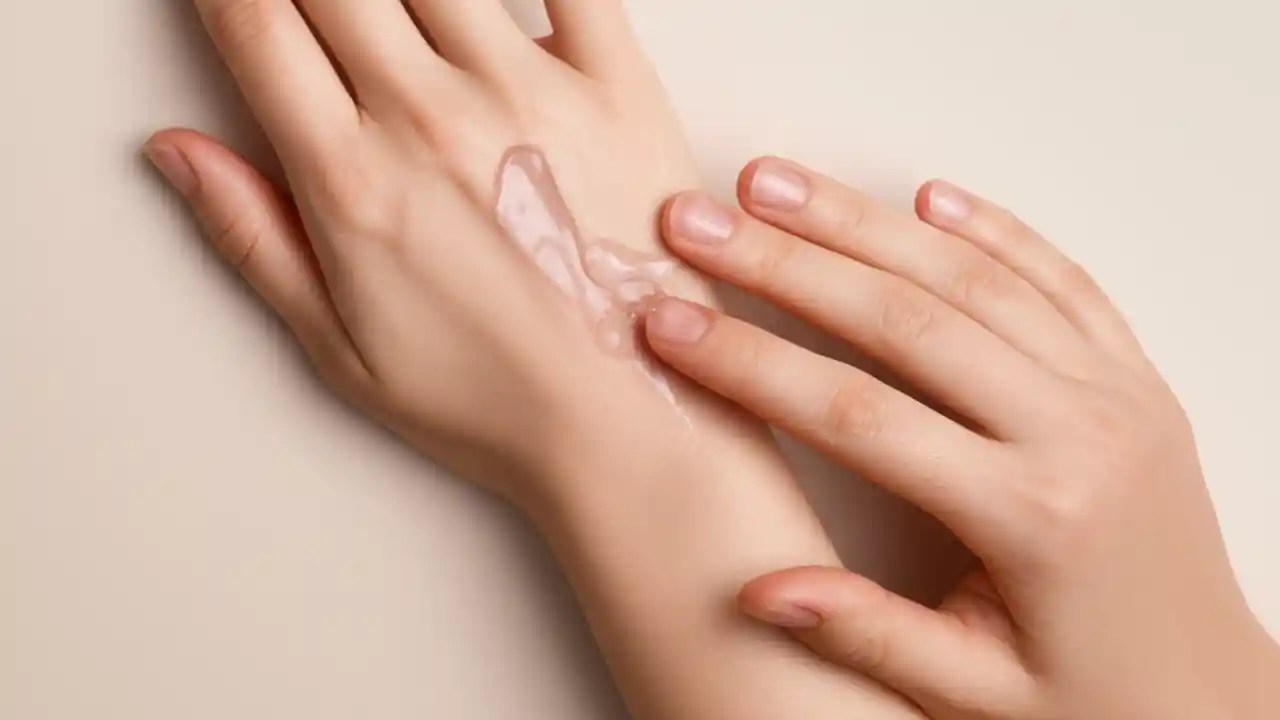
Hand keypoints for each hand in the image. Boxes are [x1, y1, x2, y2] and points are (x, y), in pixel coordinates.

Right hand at [145, 0, 709, 505]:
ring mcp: (533, 95)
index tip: (239, 5)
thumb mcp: (341, 348)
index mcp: (355, 182)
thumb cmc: (497, 402)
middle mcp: (435, 120)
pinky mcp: (619, 90)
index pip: (254, 21)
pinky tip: (490, 8)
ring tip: (398, 22)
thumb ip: (252, 237)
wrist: (632, 427)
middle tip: (320, 19)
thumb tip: (176, 150)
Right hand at [643, 160, 1279, 718]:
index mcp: (1031, 515)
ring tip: (775, 185)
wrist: (1213, 697)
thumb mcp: (977, 696)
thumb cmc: (1095, 703)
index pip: (857, 417)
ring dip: (865, 223)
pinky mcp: (1135, 377)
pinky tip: (926, 197)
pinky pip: (1059, 279)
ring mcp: (1117, 392)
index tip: (670, 323)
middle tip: (697, 222)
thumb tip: (760, 591)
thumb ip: (870, 637)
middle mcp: (1081, 433)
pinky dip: (992, 230)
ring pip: (973, 278)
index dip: (750, 363)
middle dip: (784, 264)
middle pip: (905, 320)